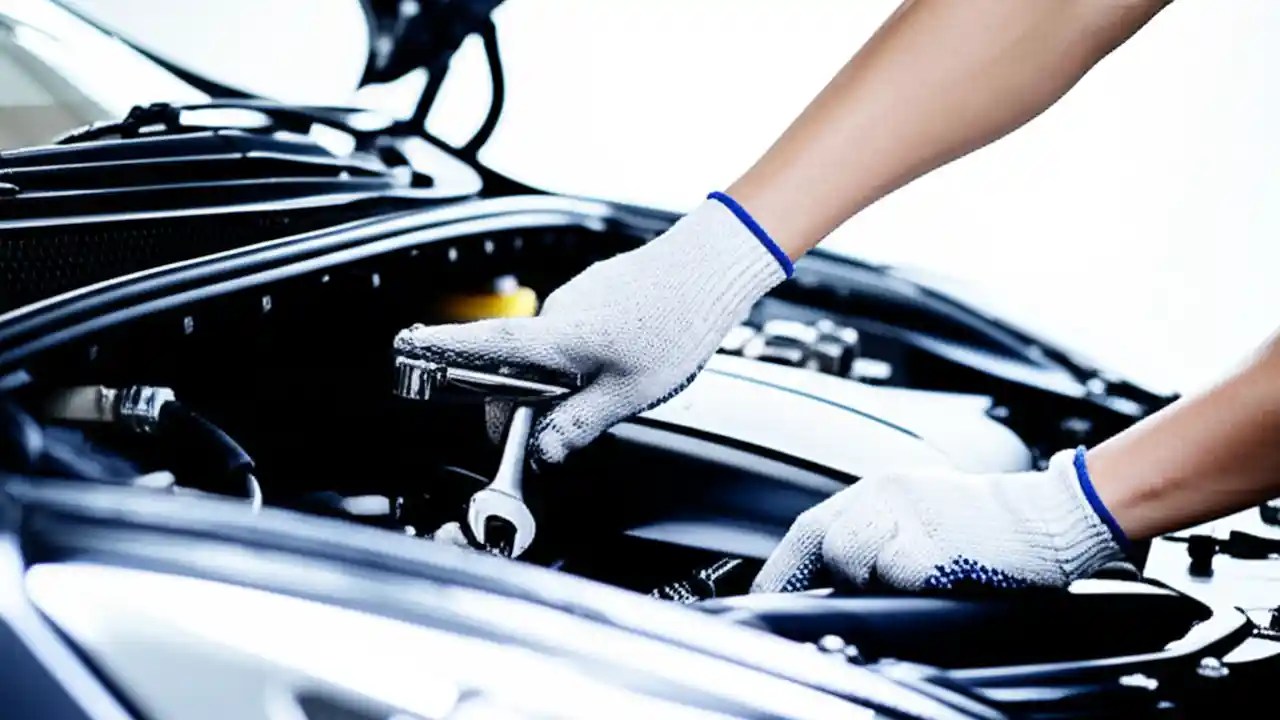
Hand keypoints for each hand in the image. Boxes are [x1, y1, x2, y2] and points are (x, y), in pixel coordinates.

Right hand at [394, 193, 790, 463]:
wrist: (712, 268)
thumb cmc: (677, 323)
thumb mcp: (630, 394)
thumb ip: (578, 424)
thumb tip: (544, 449)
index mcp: (557, 337)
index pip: (483, 348)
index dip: (441, 352)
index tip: (408, 352)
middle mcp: (558, 312)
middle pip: (514, 365)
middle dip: (522, 403)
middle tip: (546, 437)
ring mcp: (577, 300)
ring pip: (547, 352)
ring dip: (558, 382)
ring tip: (605, 397)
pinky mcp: (596, 295)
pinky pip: (570, 335)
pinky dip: (578, 358)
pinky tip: (617, 366)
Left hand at [751, 448, 1129, 592]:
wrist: (1051, 515)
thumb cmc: (991, 525)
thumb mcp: (921, 514)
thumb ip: (876, 533)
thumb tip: (832, 575)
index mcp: (878, 489)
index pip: (810, 526)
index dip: (784, 564)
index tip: (764, 593)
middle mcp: (885, 494)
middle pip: (822, 541)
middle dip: (820, 574)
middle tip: (837, 595)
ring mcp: (906, 517)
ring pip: (849, 557)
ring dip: (871, 579)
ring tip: (916, 576)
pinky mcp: (930, 544)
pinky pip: (893, 575)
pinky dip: (906, 586)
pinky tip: (937, 577)